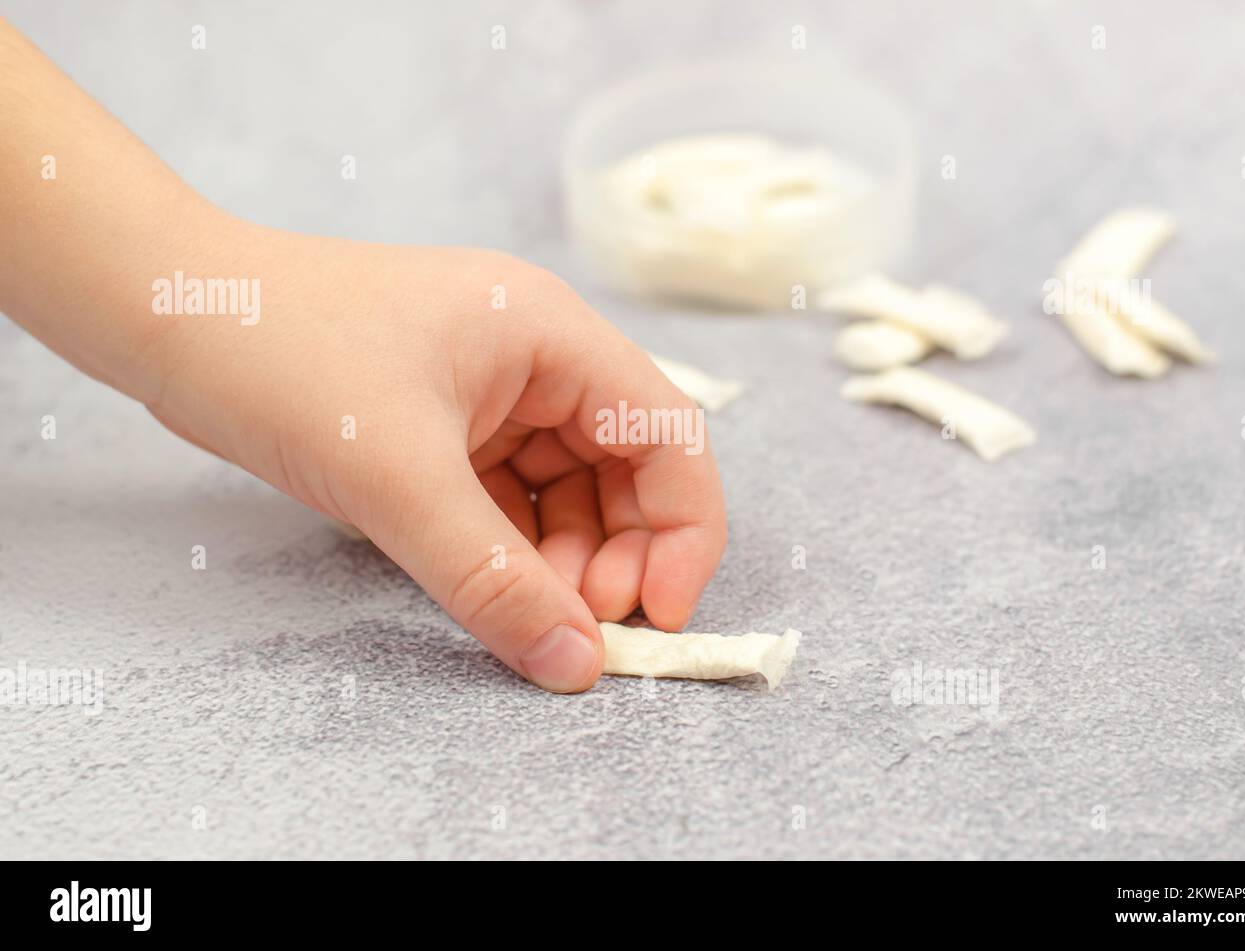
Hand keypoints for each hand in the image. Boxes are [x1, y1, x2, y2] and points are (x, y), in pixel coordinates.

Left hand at [146, 219, 727, 691]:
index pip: (668, 432)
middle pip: (625, 471)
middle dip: (617, 556)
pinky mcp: (446, 429)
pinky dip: (511, 551)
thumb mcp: (396, 475)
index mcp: (551, 335)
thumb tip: (575, 664)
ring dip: (562, 562)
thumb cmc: (280, 354)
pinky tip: (492, 589)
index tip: (658, 615)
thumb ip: (490, 576)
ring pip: (566, 494)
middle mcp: (537, 359)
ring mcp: (492, 394)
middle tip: (579, 630)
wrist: (166, 315)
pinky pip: (508, 501)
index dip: (683, 528)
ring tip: (529, 615)